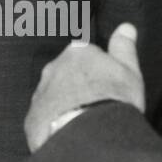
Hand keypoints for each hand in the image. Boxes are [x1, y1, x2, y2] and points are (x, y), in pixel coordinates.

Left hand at [24, 22, 145, 150]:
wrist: (88, 134)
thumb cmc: (112, 99)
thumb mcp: (129, 71)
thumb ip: (124, 48)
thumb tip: (126, 27)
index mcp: (77, 53)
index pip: (86, 56)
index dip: (97, 72)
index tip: (106, 86)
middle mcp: (53, 68)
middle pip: (66, 75)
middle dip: (77, 87)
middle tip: (95, 105)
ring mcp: (40, 93)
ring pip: (52, 95)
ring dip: (64, 105)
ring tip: (82, 122)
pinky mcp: (32, 118)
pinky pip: (43, 118)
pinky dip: (53, 123)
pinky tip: (67, 133)